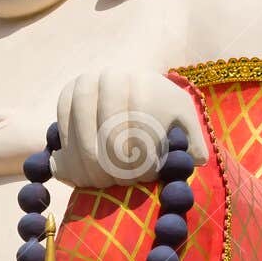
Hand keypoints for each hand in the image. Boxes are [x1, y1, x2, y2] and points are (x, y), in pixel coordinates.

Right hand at [51, 68, 206, 190]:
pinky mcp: (66, 97)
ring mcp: (84, 85)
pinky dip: (72, 159)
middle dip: (115, 166)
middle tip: (121, 184)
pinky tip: (83, 177)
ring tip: (101, 184)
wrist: (132, 89)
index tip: (147, 177)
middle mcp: (110, 77)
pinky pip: (64, 133)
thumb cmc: (163, 112)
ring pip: (82, 134)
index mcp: (142, 81)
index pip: (137, 129)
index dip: (141, 159)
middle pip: (108, 133)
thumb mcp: (183, 122)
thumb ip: (193, 141)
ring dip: (91, 167)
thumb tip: (197, 159)